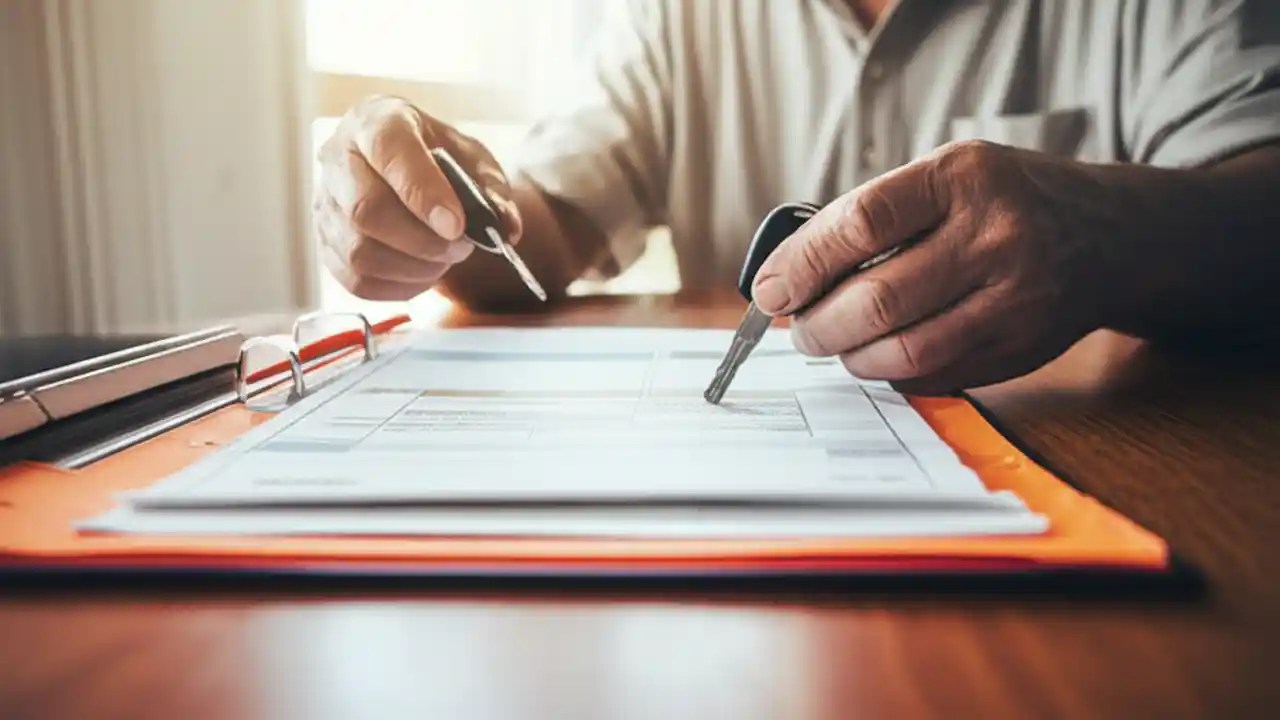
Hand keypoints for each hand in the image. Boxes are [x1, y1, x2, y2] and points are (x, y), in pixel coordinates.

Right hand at [314, 96, 522, 299]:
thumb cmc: (438, 157)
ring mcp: (323, 203)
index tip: (456, 225)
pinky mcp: (324, 242)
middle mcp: (338, 158)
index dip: (422, 193)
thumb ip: (492, 189)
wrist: (407, 167)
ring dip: (413, 267)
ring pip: (359, 252)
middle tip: (460, 247)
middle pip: (366, 211)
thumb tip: (504, 228)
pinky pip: (356, 280)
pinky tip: (423, 272)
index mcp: (376, 121)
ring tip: (444, 259)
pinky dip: (398, 286)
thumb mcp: (473, 158)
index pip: (388, 151)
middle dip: (422, 241)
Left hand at [751, 140, 1129, 394]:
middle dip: (819, 324)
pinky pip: (935, 377)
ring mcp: (1017, 298)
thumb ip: (872, 218)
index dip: (803, 264)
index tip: (770, 289)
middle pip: (880, 300)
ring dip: (851, 356)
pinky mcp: (1023, 348)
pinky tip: (881, 356)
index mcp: (964, 178)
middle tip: (800, 328)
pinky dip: (892, 373)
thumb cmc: (1001, 202)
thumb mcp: (946, 176)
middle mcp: (997, 236)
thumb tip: (785, 278)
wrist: (1107, 235)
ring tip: (835, 343)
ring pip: (906, 351)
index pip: (862, 223)